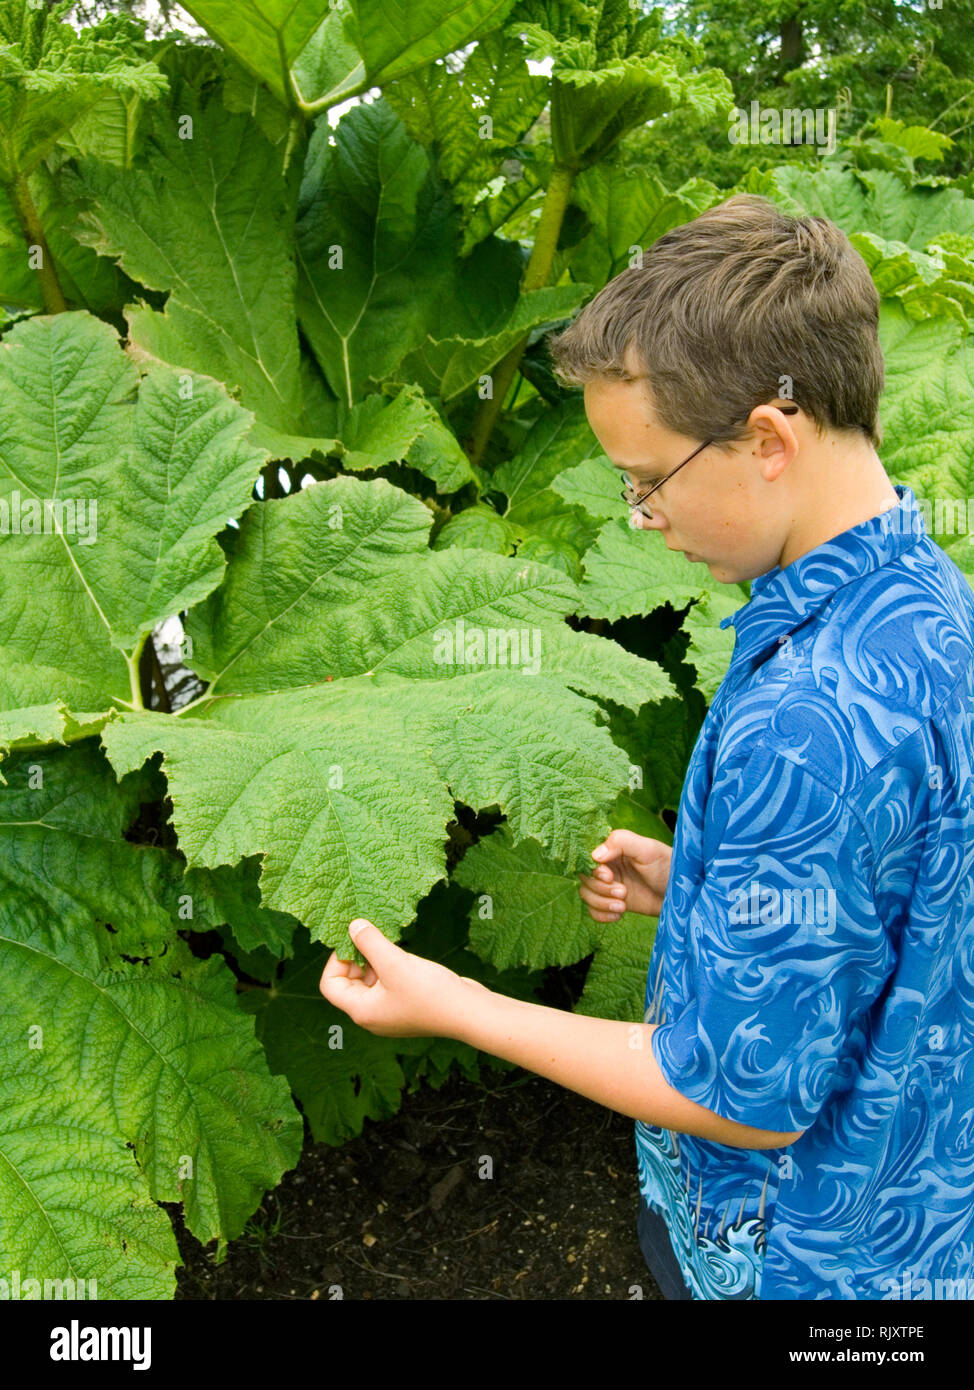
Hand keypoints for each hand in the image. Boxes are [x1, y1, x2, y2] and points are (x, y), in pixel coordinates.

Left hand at [319, 918, 478, 1038]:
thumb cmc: (430, 993)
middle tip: (370, 937)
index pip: (330, 985)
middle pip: (349, 983)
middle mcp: (373, 1015)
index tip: (353, 941)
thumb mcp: (394, 962)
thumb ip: (370, 942)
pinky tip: (403, 954)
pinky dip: (389, 967)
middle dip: (357, 958)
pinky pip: (388, 983)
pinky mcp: (406, 1004)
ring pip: (370, 981)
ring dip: (375, 960)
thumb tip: (352, 925)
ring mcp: (390, 1011)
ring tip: (388, 944)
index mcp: (362, 1012)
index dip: (336, 960)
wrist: (469, 1013)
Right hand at [577, 829, 671, 920]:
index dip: (594, 869)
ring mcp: (609, 886)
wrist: (681, 896)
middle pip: (585, 877)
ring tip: (622, 906)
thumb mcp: (648, 849)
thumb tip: (595, 854)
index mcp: (613, 849)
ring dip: (601, 902)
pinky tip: (619, 915)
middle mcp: (608, 866)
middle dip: (601, 888)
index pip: (588, 856)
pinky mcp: (612, 903)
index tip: (609, 876)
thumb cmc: (668, 866)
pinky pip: (593, 910)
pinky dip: (601, 914)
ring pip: (586, 894)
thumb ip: (621, 842)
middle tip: (623, 892)